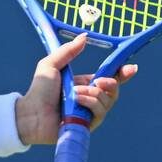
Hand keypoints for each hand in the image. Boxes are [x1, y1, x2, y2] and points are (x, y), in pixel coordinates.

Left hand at [15, 33, 138, 144]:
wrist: (30, 113)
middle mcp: (90, 99)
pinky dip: (90, 103)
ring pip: (107, 101)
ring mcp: (90, 113)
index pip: (109, 78)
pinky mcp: (88, 124)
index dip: (122, 74)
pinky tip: (77, 102)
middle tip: (99, 81)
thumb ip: (68, 51)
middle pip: (113, 90)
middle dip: (111, 83)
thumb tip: (84, 36)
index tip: (132, 68)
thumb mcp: (52, 65)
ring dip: (92, 94)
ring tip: (75, 93)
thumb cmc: (38, 90)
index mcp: (84, 85)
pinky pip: (100, 112)